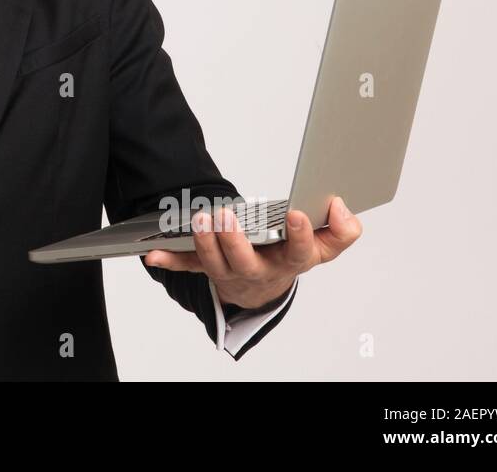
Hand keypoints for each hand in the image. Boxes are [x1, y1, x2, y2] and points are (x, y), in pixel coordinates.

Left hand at [144, 196, 362, 310]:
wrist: (265, 289)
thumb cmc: (291, 256)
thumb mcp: (324, 246)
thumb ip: (343, 230)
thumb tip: (340, 206)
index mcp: (291, 261)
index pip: (299, 251)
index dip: (300, 235)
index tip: (295, 213)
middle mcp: (260, 270)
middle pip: (247, 262)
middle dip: (235, 241)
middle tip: (225, 216)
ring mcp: (232, 271)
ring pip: (216, 264)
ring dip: (205, 244)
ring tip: (200, 220)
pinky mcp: (209, 268)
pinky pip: (188, 265)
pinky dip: (170, 260)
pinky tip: (153, 254)